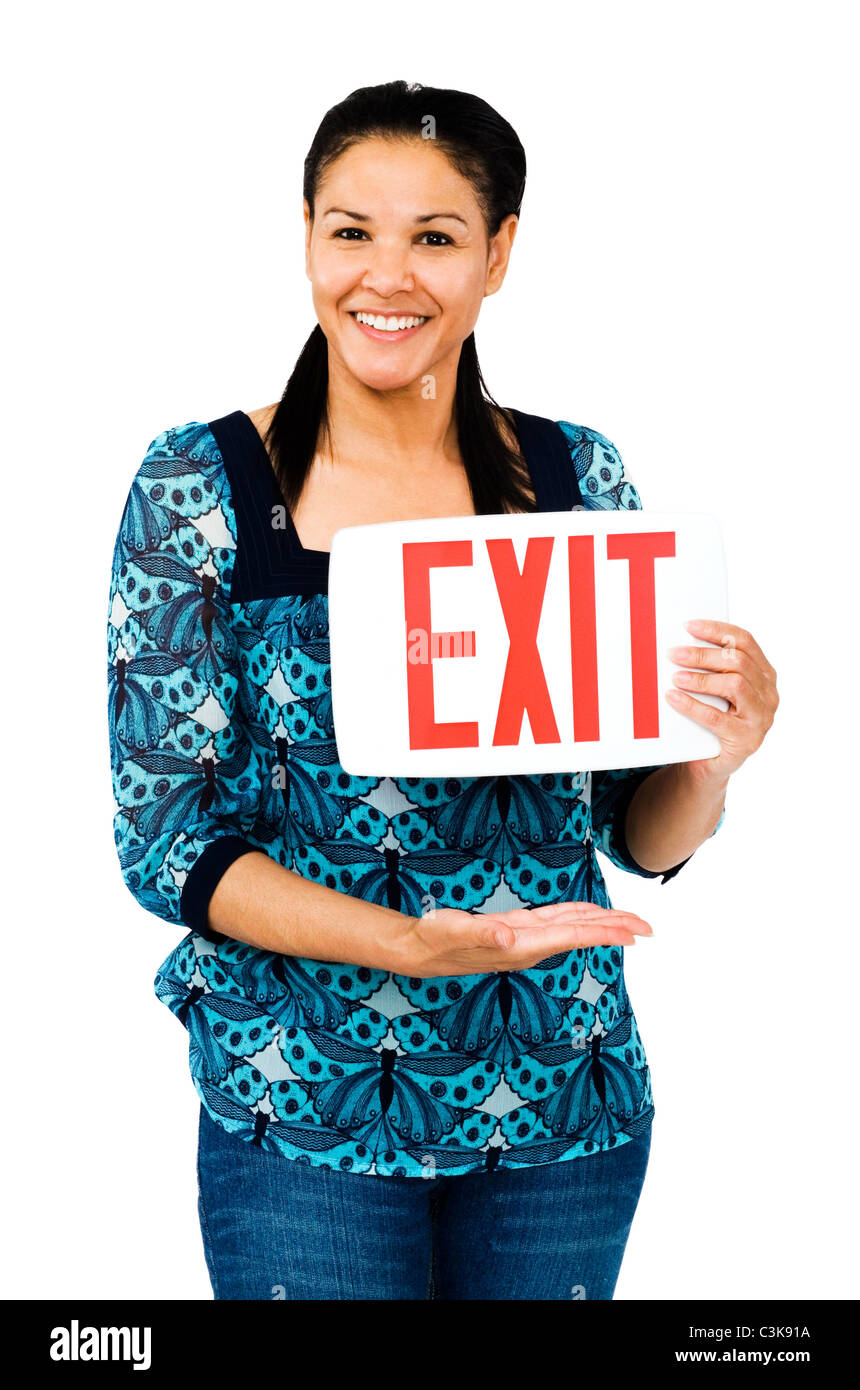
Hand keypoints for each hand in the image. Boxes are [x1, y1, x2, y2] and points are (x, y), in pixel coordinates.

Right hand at [383, 902, 653, 978]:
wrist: (422, 950)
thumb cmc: (437, 939)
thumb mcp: (454, 930)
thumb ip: (482, 932)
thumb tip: (509, 935)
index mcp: (522, 945)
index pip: (573, 936)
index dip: (605, 933)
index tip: (634, 933)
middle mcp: (531, 944)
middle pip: (581, 935)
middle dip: (615, 930)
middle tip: (649, 927)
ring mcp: (527, 938)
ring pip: (573, 928)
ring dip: (602, 924)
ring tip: (630, 922)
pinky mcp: (520, 930)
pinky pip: (559, 922)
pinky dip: (579, 916)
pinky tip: (590, 914)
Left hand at [666, 618, 778, 781]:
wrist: (711, 764)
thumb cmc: (712, 720)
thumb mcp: (716, 691)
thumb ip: (711, 669)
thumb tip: (681, 643)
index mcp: (764, 674)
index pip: (745, 641)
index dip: (717, 630)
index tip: (689, 626)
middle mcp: (769, 694)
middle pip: (738, 661)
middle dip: (703, 655)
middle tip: (674, 654)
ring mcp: (762, 717)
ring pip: (734, 685)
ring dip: (701, 679)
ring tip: (676, 677)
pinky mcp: (747, 740)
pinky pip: (718, 717)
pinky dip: (693, 705)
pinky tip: (674, 697)